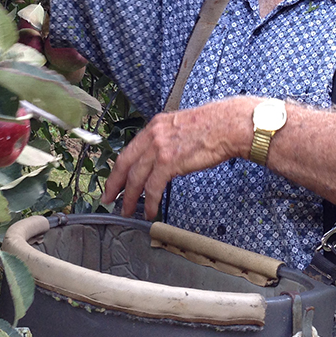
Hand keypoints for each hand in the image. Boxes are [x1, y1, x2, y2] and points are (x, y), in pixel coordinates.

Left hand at [102, 96, 255, 219]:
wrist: (226, 125)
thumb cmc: (211, 126)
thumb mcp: (180, 127)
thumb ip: (166, 140)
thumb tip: (160, 157)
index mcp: (154, 126)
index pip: (128, 151)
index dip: (117, 169)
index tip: (113, 181)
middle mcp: (152, 136)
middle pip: (124, 165)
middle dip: (114, 185)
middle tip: (108, 199)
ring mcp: (159, 149)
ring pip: (135, 178)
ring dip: (129, 198)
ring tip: (127, 211)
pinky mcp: (169, 162)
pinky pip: (152, 187)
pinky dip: (149, 202)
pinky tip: (149, 211)